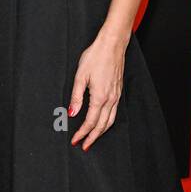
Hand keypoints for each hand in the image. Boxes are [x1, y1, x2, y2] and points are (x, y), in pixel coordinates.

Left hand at [68, 27, 128, 149]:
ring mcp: (116, 96)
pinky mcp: (118, 91)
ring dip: (101, 132)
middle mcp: (110, 99)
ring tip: (92, 139)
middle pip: (101, 125)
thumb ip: (76, 97)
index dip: (82, 134)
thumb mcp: (80, 76)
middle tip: (83, 146)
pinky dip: (107, 122)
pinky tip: (102, 123)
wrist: (112, 45)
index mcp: (100, 97)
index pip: (90, 122)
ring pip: (110, 121)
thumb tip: (72, 113)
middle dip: (92, 138)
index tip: (74, 141)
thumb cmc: (95, 57)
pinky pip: (114, 113)